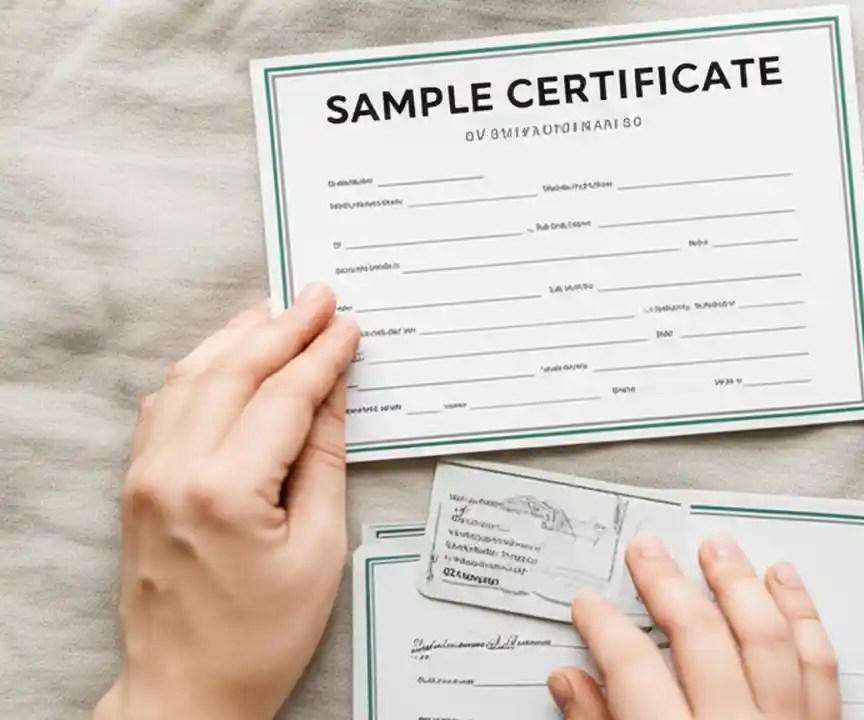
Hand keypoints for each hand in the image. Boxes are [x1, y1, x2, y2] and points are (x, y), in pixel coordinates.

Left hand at [95, 283, 360, 719]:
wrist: (187, 689)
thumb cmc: (260, 637)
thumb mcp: (319, 550)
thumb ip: (323, 461)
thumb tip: (331, 395)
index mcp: (226, 490)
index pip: (283, 396)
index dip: (322, 355)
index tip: (349, 325)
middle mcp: (175, 471)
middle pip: (233, 371)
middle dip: (282, 327)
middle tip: (318, 295)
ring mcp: (147, 476)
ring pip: (192, 378)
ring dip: (237, 339)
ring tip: (276, 312)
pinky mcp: (137, 486)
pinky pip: (164, 406)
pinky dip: (199, 371)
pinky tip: (224, 358)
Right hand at [550, 534, 840, 719]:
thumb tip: (570, 682)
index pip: (632, 669)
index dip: (605, 628)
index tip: (589, 603)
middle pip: (699, 637)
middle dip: (668, 585)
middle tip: (647, 550)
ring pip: (766, 637)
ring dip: (740, 584)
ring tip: (717, 549)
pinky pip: (819, 664)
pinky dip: (803, 616)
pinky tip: (784, 583)